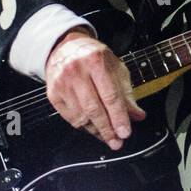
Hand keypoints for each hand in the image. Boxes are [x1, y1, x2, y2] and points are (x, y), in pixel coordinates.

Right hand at [44, 29, 146, 148]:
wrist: (64, 48)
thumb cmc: (93, 58)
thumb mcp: (115, 68)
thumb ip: (126, 92)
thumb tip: (137, 115)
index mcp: (95, 61)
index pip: (110, 95)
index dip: (118, 117)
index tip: (125, 132)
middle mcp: (76, 72)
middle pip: (94, 108)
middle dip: (107, 129)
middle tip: (117, 142)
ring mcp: (62, 84)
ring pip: (81, 116)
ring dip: (96, 131)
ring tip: (108, 137)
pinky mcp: (53, 94)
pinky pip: (70, 118)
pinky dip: (84, 127)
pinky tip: (93, 129)